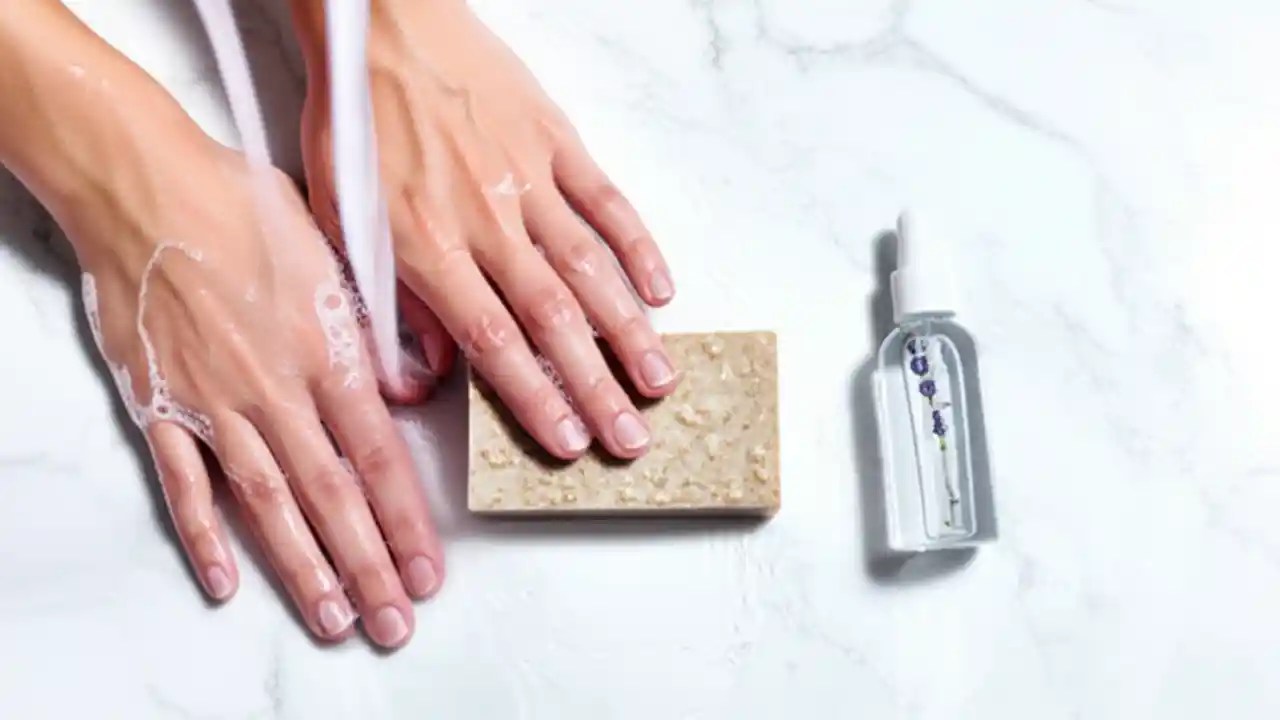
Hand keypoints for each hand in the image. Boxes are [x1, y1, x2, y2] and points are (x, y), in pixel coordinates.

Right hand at [65, 124, 441, 648]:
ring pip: (267, 503)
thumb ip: (377, 328)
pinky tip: (226, 579)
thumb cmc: (246, 207)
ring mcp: (215, 404)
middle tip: (393, 622)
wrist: (148, 185)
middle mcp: (278, 391)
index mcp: (330, 354)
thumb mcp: (338, 253)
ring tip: (334, 619)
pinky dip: (203, 534)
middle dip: (368, 566)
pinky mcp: (161, 405)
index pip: (380, 459)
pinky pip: (183, 483)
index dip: (406, 524)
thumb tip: (409, 386)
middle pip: (332, 497)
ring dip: (303, 567)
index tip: (427, 572)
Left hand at [295, 0, 680, 459]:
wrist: (380, 23)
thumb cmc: (353, 119)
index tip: (569, 441)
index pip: (493, 340)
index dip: (535, 396)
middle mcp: (486, 220)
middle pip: (553, 318)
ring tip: (661, 381)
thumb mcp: (337, 218)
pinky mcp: (556, 140)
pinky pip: (606, 200)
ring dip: (629, 330)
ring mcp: (529, 179)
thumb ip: (384, 302)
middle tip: (632, 439)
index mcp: (427, 245)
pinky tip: (661, 289)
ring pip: (589, 268)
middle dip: (596, 386)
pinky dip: (638, 245)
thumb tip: (421, 377)